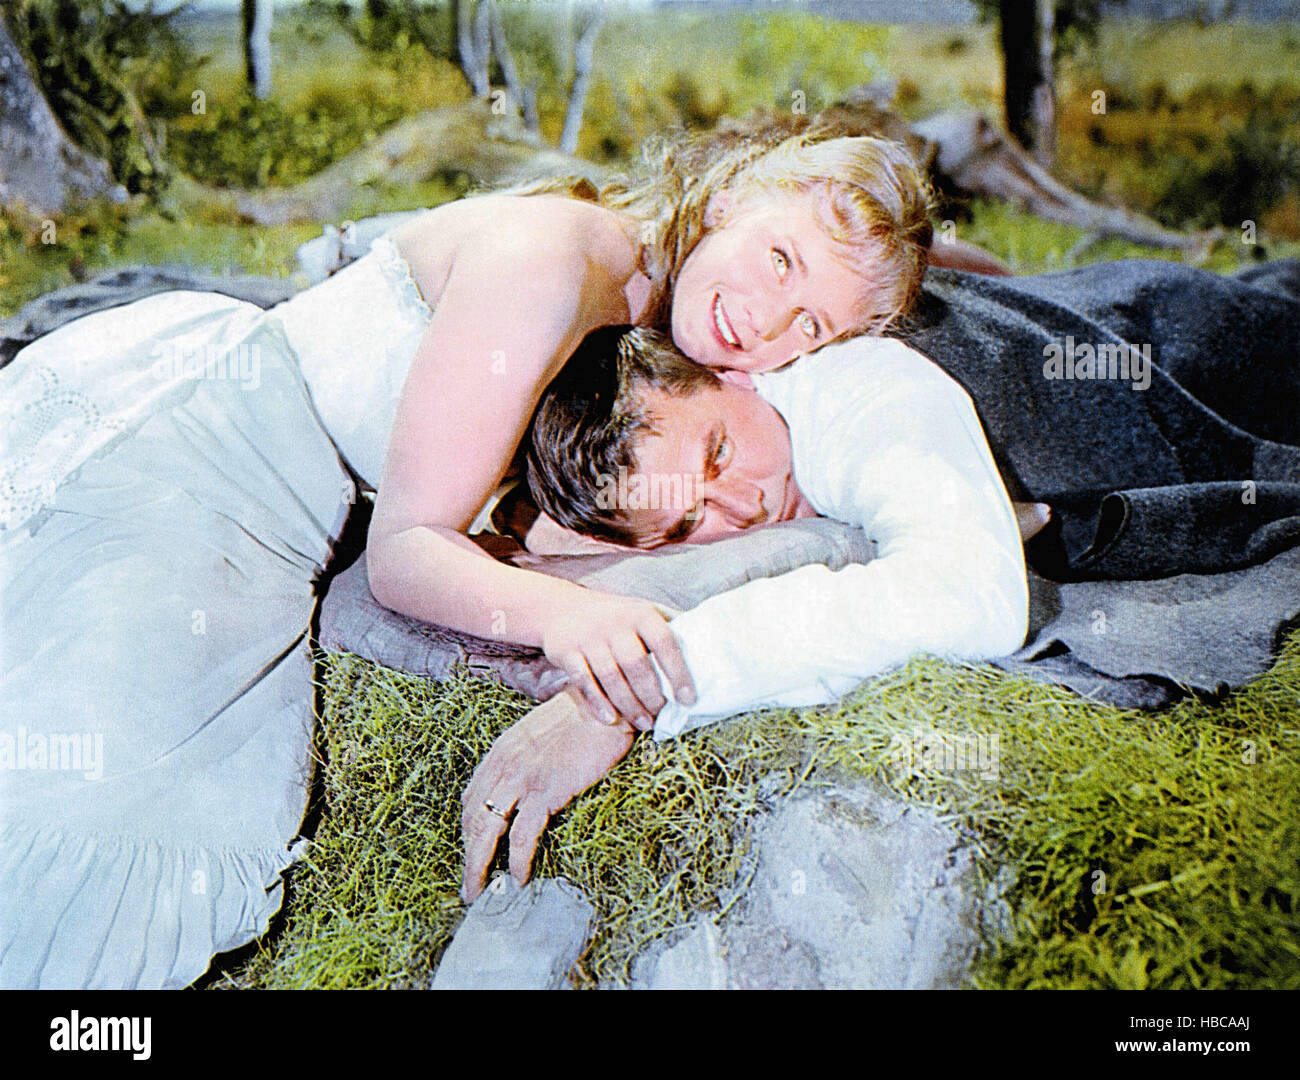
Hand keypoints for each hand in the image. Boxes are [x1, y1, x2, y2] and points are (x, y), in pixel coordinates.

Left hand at [460, 693, 633, 902]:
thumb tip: (528, 782)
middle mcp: (503, 765)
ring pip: (487, 829)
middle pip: (473, 818)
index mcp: (501, 751)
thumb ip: (527, 755)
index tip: (472, 850)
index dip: (469, 829)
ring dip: (479, 865)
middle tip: (468, 885)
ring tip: (479, 891)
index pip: (472, 797)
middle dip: (467, 855)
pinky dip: (518, 859)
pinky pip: (523, 834)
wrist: (605, 702)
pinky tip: (518, 876)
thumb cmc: (582, 716)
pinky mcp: (546, 790)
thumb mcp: (541, 732)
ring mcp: (523, 778)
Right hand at [540, 589, 694, 730]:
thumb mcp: (640, 611)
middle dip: (651, 696)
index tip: (688, 700)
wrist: (561, 607)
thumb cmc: (614, 617)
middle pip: (636, 665)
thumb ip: (667, 627)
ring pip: (611, 677)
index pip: (664, 643)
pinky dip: (598, 703)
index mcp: (640, 613)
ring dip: (629, 705)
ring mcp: (589, 637)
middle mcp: (614, 623)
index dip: (678, 673)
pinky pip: (584, 681)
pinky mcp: (566, 651)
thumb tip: (707, 648)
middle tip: (660, 715)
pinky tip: (611, 719)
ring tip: (643, 723)